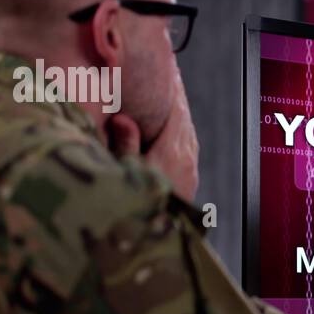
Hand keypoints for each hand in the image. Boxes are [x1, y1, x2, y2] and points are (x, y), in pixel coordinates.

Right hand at [106, 68, 199, 200]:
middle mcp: (187, 159)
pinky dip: (180, 133)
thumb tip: (124, 118)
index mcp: (173, 152)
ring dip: (178, 116)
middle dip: (175, 99)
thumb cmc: (136, 208)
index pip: (175, 112)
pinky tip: (172, 130)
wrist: (157, 243)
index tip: (166, 70)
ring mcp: (190, 171)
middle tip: (167, 76)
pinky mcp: (187, 182)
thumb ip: (124, 145)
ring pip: (187, 134)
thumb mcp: (124, 174)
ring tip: (168, 98)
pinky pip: (187, 147)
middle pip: (183, 120)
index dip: (169, 90)